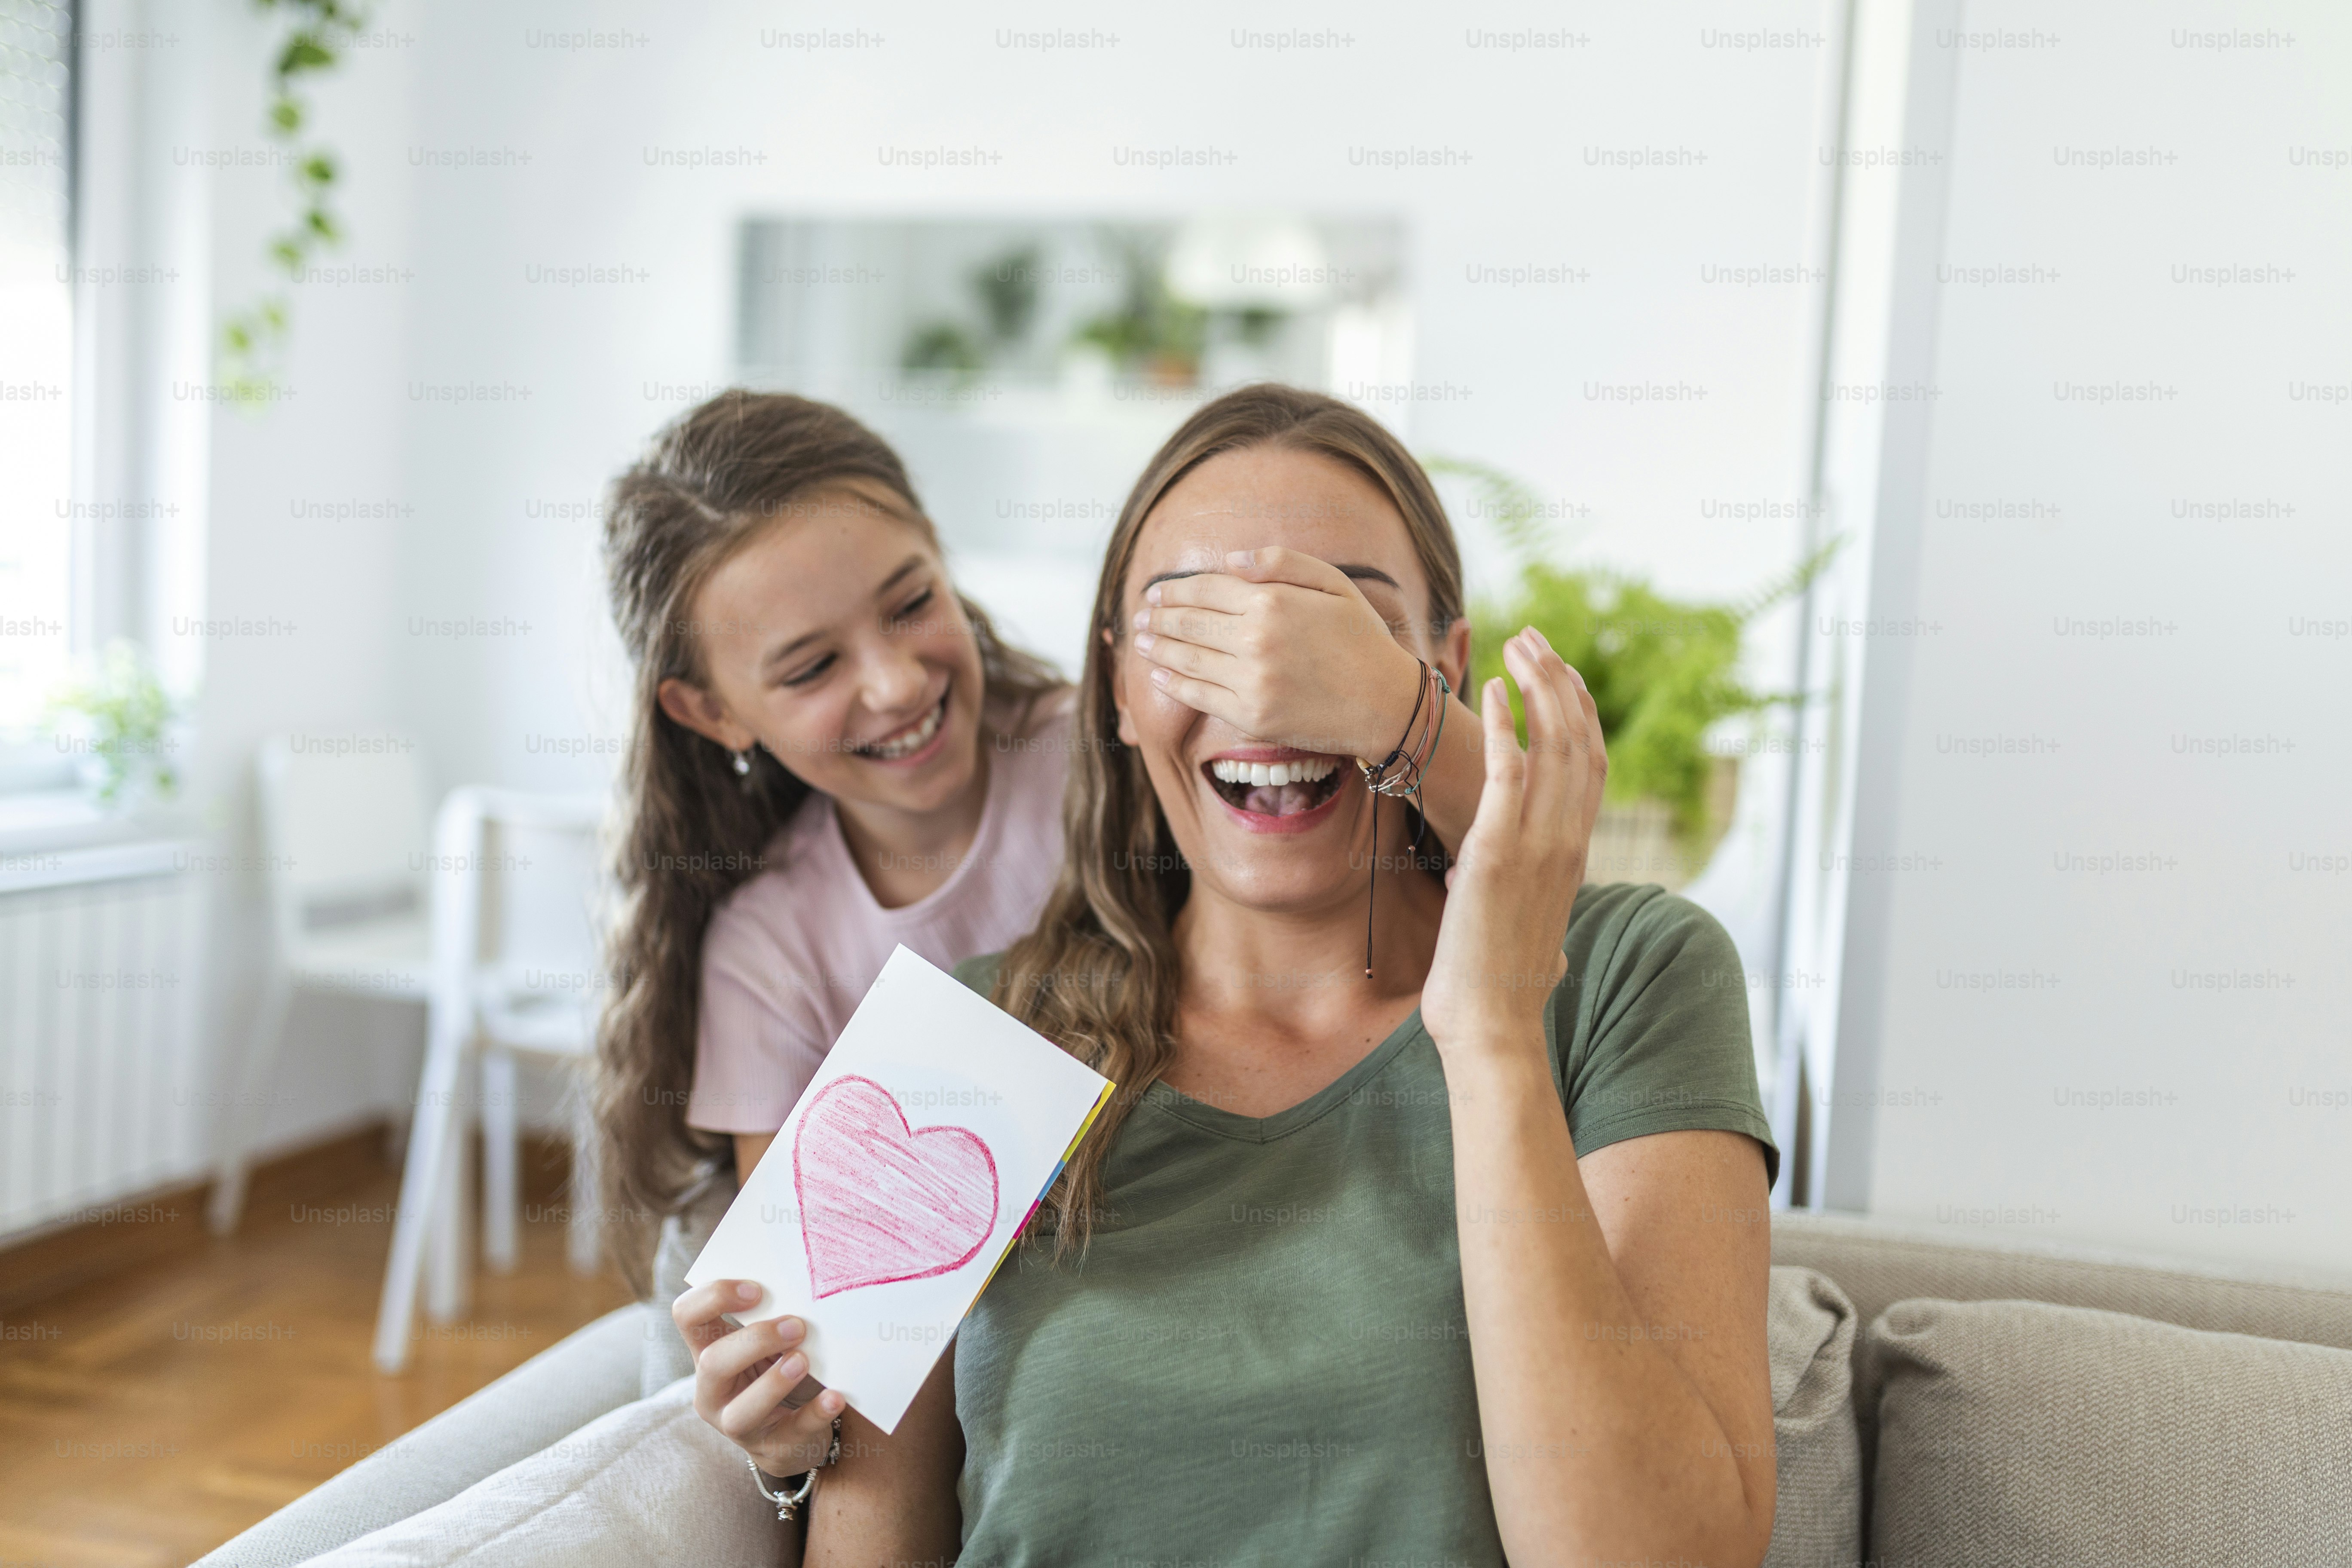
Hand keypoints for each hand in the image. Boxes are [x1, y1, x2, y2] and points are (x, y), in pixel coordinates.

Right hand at [673, 1281, 847, 1477]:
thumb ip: (770, 1315)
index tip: (756, 1290)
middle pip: (712, 1363)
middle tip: (796, 1326)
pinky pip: (792, 1433)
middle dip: (754, 1341)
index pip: (687, 1316)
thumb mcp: (765, 1343)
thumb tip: (803, 1282)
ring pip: (741, 1412)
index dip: (714, 1297)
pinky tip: (835, 1398)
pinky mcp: (773, 1449)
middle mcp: (713, 1391)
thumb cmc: (775, 1369)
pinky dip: (815, 1414)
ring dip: (774, 1383)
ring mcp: (736, 1425)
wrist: (793, 1432)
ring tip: (803, 1361)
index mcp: (707, 1350)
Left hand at [1131, 546, 1425, 758]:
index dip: (1174, 591)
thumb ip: (1281, 563)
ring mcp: (1250, 682)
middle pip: (1188, 623)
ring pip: (1186, 659)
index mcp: (1271, 601)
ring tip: (1140, 640)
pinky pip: (1199, 697)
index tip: (1156, 593)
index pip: (1205, 589)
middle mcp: (1255, 640)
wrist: (1386, 704)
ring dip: (1157, 647)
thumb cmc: (1362, 639)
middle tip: (1139, 616)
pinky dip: (1173, 683)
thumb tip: (1229, 559)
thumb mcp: (1334, 583)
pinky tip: (1159, 673)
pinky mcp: (1250, 716)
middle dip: (1157, 617)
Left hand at [1420, 629, 1605, 1058]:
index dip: (1577, 709)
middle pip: (1577, 739)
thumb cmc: (1497, 982)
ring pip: (1551, 745)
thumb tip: (1496, 892)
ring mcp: (1536, 846)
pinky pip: (1507, 775)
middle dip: (1559, 680)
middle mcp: (1566, 841)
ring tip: (1517, 643)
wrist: (1492, 1027)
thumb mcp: (1522, 923)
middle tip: (1534, 637)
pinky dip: (1503, 728)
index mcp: (1574, 852)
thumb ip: (1524, 897)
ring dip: (1535, 687)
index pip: (1590, 762)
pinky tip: (1489, 691)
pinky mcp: (1497, 854)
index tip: (1556, 671)